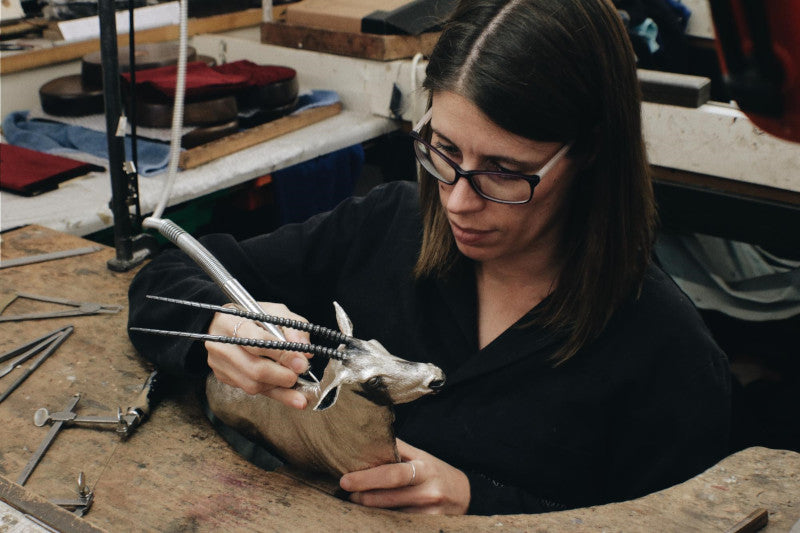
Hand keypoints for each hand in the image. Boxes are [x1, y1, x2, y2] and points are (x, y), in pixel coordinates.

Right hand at [206, 302, 311, 408]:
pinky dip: (271, 391)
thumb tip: (306, 351)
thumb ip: (292, 327)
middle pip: (255, 369)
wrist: (223, 324)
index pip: (258, 342)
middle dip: (282, 376)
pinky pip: (249, 390)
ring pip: (252, 384)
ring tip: (294, 382)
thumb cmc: (251, 316)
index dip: (283, 355)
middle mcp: (221, 345)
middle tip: (299, 374)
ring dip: (278, 387)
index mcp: (231, 322)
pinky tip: (285, 390)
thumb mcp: (274, 311)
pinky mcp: (222, 376)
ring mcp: (219, 363)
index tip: (301, 363)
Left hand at [339, 439, 469, 513]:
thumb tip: (366, 440)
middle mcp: (427, 491)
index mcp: (424, 468)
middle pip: (387, 498)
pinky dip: (383, 520)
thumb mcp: (420, 456)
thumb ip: (396, 449)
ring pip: (390, 514)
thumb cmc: (434, 471)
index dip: (367, 478)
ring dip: (369, 509)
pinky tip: (374, 514)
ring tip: (356, 502)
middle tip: (346, 493)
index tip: (345, 480)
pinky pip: (398, 524)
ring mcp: (428, 512)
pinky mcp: (429, 526)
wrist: (464, 495)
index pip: (392, 473)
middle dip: (362, 497)